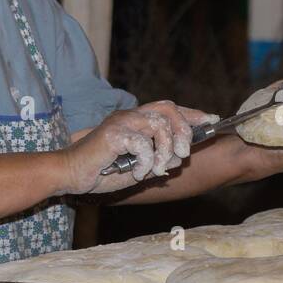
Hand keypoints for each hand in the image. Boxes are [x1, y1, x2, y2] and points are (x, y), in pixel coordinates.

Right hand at [60, 102, 217, 194]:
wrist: (71, 175)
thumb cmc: (102, 171)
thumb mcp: (138, 166)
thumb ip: (157, 160)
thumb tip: (179, 158)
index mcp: (137, 120)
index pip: (169, 108)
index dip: (192, 113)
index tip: (212, 119)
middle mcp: (130, 115)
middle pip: (168, 109)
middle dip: (183, 131)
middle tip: (183, 154)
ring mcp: (121, 122)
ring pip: (159, 125)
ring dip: (165, 151)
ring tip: (156, 169)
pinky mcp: (113, 134)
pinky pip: (143, 143)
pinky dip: (146, 161)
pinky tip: (136, 172)